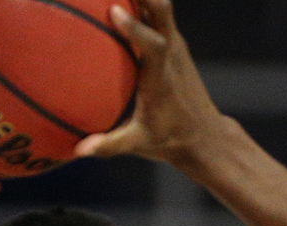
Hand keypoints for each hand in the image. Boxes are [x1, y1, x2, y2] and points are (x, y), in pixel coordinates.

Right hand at [75, 0, 229, 165]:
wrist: (206, 138)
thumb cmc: (171, 140)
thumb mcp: (141, 144)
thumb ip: (111, 144)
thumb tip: (80, 150)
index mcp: (161, 77)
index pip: (154, 45)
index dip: (137, 28)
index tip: (115, 12)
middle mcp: (172, 55)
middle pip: (162, 12)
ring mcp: (176, 45)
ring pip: (161, 7)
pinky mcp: (175, 43)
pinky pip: (158, 12)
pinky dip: (142, 0)